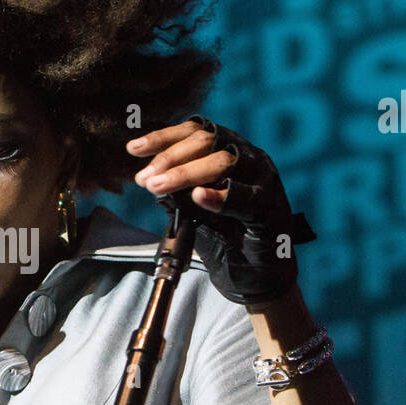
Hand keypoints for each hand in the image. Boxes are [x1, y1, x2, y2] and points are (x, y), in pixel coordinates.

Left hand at [126, 116, 316, 305]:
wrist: (257, 272)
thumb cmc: (226, 235)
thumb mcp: (194, 209)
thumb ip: (177, 191)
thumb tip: (149, 177)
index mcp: (228, 151)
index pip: (194, 132)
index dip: (163, 138)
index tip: (134, 149)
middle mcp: (248, 157)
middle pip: (207, 142)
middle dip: (170, 158)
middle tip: (146, 180)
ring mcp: (263, 179)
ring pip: (224, 162)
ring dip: (186, 173)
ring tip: (159, 186)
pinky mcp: (271, 207)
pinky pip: (246, 197)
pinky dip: (219, 195)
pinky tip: (197, 196)